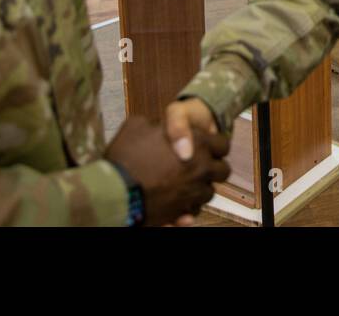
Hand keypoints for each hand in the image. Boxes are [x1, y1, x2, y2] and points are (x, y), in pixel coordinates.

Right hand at [104, 113, 228, 226]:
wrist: (115, 190)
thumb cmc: (126, 155)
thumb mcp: (138, 125)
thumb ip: (159, 125)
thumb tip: (162, 128)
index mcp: (197, 143)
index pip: (223, 144)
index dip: (215, 145)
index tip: (206, 148)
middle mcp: (201, 169)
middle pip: (222, 171)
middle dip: (213, 169)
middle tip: (198, 168)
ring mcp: (193, 192)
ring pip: (209, 193)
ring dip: (200, 188)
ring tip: (185, 186)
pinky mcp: (181, 212)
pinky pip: (194, 211)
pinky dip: (188, 209)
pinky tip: (177, 205)